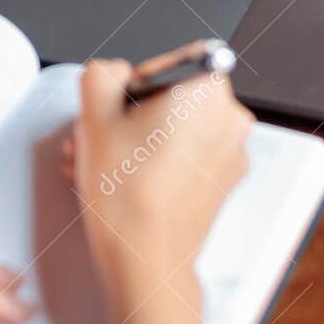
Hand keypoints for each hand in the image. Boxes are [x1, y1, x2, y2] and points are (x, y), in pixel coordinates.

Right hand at [63, 48, 253, 300]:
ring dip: (137, 141)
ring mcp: (231, 154)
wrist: (146, 259)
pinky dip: (158, 163)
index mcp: (207, 91)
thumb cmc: (128, 198)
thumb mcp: (93, 116)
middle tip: (104, 139)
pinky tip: (126, 183)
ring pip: (175, 129)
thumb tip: (111, 72)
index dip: (130, 86)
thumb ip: (101, 74)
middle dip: (130, 117)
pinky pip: (188, 157)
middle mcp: (229, 119)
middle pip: (170, 98)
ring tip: (106, 166)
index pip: (164, 63)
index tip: (118, 110)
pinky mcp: (223, 183)